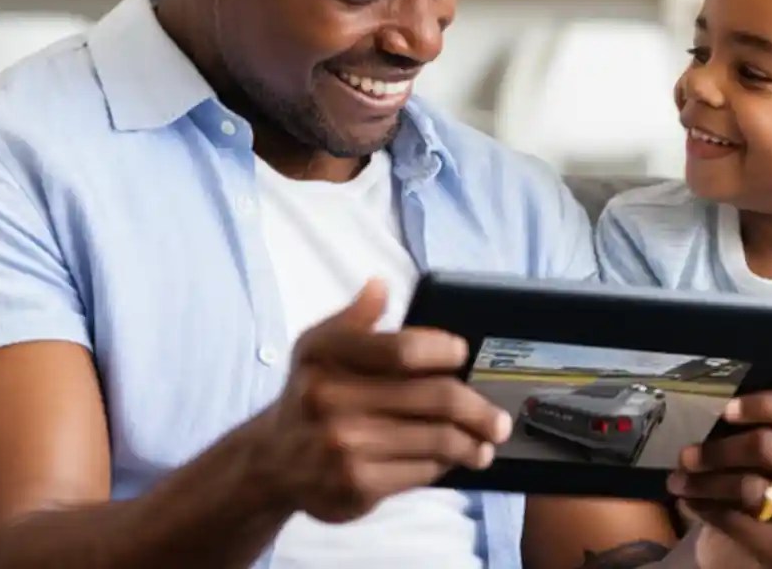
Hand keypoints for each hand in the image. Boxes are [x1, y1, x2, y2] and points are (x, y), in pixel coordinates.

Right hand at [251, 279, 511, 522]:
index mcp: (326, 356)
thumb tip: (380, 286)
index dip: (442, 350)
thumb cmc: (309, 396)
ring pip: (436, 439)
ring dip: (471, 443)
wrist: (272, 460)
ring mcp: (345, 445)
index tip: (462, 354)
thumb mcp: (317, 348)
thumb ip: (353, 319)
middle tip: (498, 419)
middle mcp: (332, 400)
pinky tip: (452, 461)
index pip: (402, 349)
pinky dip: (445, 465)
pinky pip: (421, 471)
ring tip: (486, 443)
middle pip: (433, 398)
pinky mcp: (357, 485)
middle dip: (477, 409)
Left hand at [668, 392, 771, 567]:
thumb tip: (710, 409)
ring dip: (704, 483)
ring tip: (677, 480)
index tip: (724, 409)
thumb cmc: (770, 480)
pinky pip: (740, 522)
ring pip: (749, 487)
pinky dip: (707, 509)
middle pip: (768, 447)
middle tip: (685, 454)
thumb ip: (757, 427)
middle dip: (719, 450)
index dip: (764, 404)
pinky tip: (690, 502)